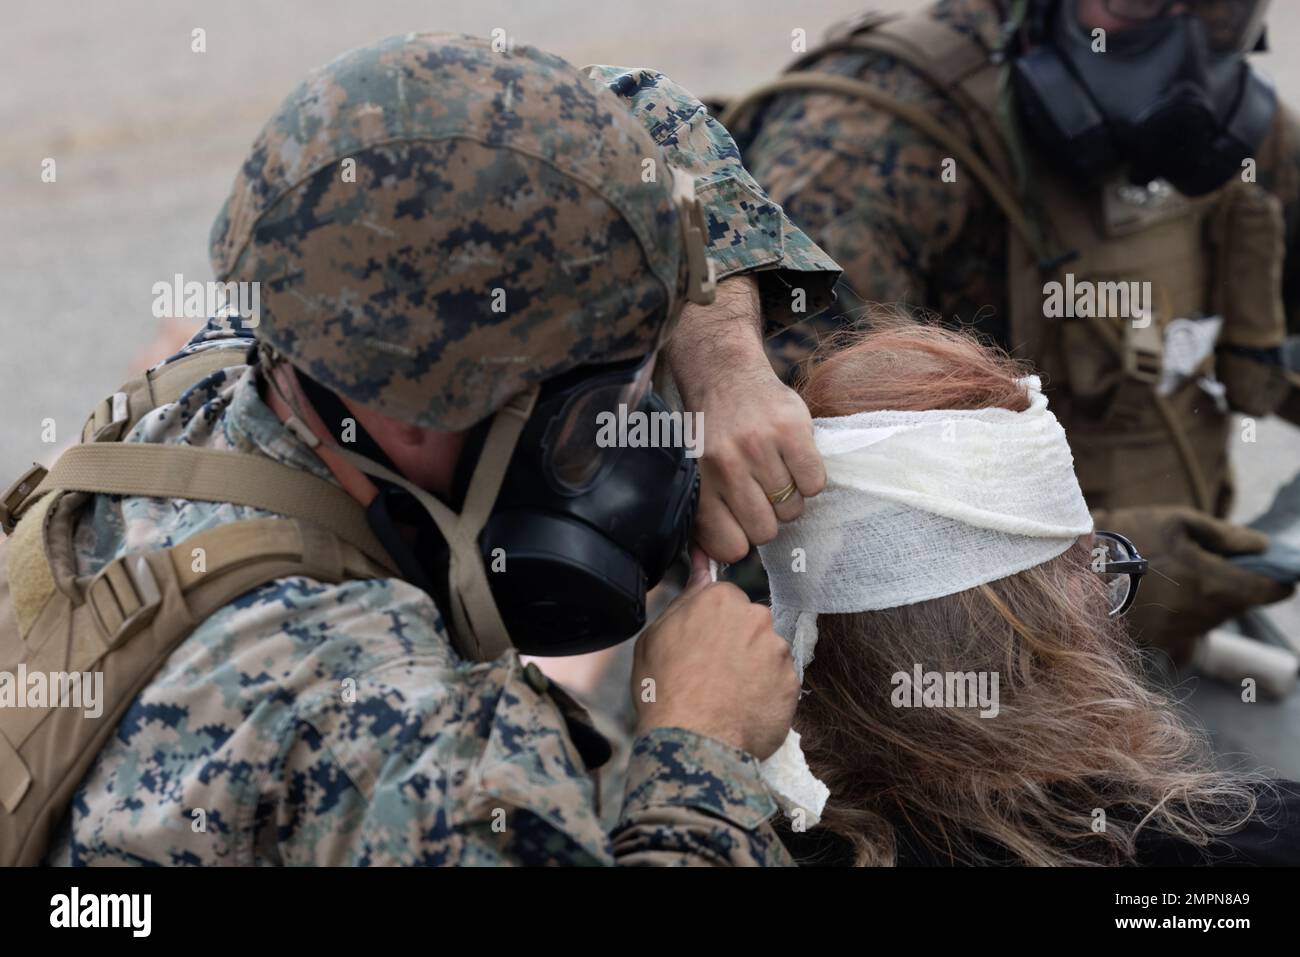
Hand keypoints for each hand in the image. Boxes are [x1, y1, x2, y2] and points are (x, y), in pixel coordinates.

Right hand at [631, 556, 798, 758]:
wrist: (692, 743)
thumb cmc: (664, 690)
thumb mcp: (656, 636)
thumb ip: (685, 597)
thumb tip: (701, 565)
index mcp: (721, 599)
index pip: (725, 599)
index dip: (711, 624)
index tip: (702, 646)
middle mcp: (757, 617)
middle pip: (750, 623)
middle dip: (737, 643)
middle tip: (713, 672)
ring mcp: (778, 650)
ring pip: (767, 652)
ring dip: (754, 668)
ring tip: (728, 696)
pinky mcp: (793, 683)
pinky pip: (780, 682)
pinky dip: (766, 694)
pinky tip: (743, 709)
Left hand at [664, 276, 824, 562]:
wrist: (725, 377)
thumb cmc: (713, 437)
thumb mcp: (696, 477)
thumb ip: (705, 521)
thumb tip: (712, 570)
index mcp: (701, 484)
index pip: (731, 548)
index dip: (742, 541)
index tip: (742, 525)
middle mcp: (727, 466)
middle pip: (767, 531)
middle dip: (769, 518)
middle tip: (762, 494)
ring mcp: (759, 447)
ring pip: (793, 508)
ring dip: (790, 496)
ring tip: (775, 470)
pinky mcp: (791, 430)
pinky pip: (815, 483)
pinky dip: (810, 478)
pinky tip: (793, 460)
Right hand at [1099, 505, 1294, 662]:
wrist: (1075, 568)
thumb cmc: (1128, 537)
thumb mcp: (1178, 521)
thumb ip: (1226, 535)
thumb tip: (1262, 547)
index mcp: (1211, 581)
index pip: (1269, 590)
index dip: (1278, 577)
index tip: (1273, 569)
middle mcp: (1201, 614)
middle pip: (1242, 604)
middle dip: (1238, 584)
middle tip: (1216, 560)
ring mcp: (1180, 632)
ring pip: (1216, 617)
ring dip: (1212, 599)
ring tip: (1183, 574)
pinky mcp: (1160, 641)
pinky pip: (1190, 629)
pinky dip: (1188, 612)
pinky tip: (1167, 594)